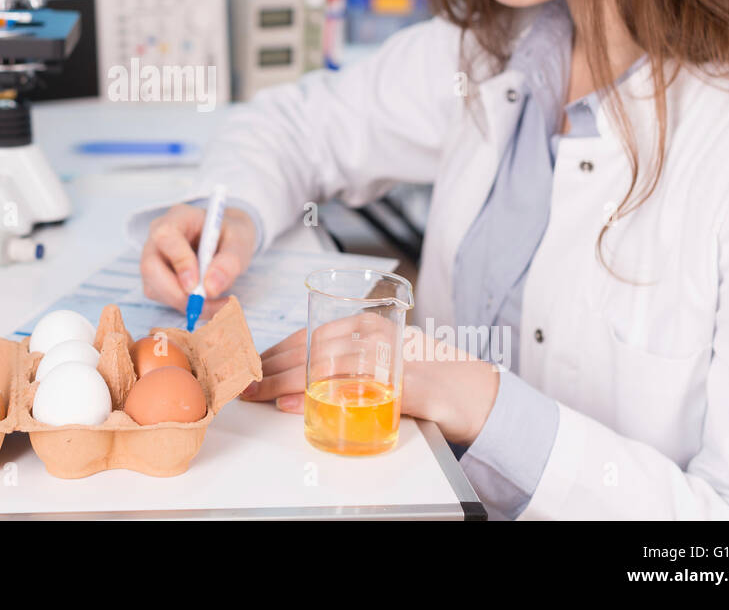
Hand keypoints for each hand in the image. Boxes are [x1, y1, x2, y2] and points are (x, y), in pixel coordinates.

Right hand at [139, 202, 256, 318]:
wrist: (227, 240)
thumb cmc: (231, 235)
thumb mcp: (240, 241)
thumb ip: (229, 262)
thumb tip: (211, 288)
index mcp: (179, 217)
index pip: (166, 236)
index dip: (179, 262)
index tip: (197, 286)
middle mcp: (159, 235)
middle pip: (150, 266)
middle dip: (175, 292)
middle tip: (204, 304)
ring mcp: (154, 256)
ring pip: (154, 286)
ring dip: (183, 302)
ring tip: (215, 304)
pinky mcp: (156, 277)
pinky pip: (161, 297)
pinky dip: (184, 305)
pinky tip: (205, 302)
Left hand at [241, 318, 501, 445]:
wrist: (482, 396)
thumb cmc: (430, 381)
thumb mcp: (383, 366)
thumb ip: (348, 368)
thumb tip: (298, 381)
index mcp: (370, 325)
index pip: (312, 333)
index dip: (277, 349)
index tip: (251, 365)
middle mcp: (380, 335)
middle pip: (314, 346)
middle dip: (274, 366)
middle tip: (246, 384)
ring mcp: (397, 359)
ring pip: (332, 362)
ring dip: (290, 379)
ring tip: (262, 394)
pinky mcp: (413, 386)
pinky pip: (364, 388)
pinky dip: (330, 395)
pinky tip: (301, 403)